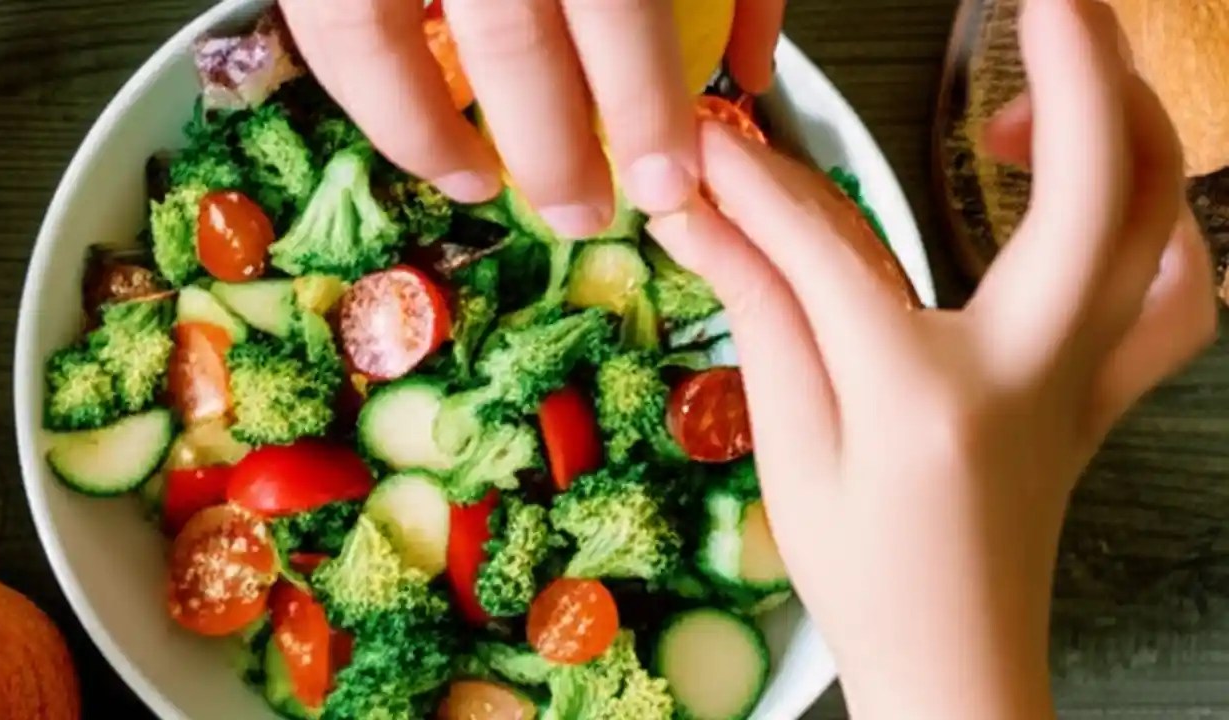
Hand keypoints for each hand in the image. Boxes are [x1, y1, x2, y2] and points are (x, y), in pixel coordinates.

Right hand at [278, 0, 784, 237]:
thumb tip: (750, 68)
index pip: (613, 3)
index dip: (642, 105)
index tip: (663, 184)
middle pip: (505, 35)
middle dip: (548, 149)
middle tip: (581, 213)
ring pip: (371, 30)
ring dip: (423, 133)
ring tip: (475, 183)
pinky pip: (320, 17)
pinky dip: (358, 83)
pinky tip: (409, 122)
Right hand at [648, 0, 1216, 717]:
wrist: (955, 664)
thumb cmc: (867, 575)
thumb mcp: (791, 443)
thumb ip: (758, 307)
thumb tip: (698, 205)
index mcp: (930, 395)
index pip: (834, 247)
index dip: (760, 179)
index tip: (717, 133)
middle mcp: (1038, 373)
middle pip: (1100, 185)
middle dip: (1075, 63)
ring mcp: (1091, 383)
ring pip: (1169, 230)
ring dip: (1134, 132)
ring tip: (1053, 91)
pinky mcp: (1108, 395)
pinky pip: (1179, 299)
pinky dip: (1162, 227)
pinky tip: (1109, 204)